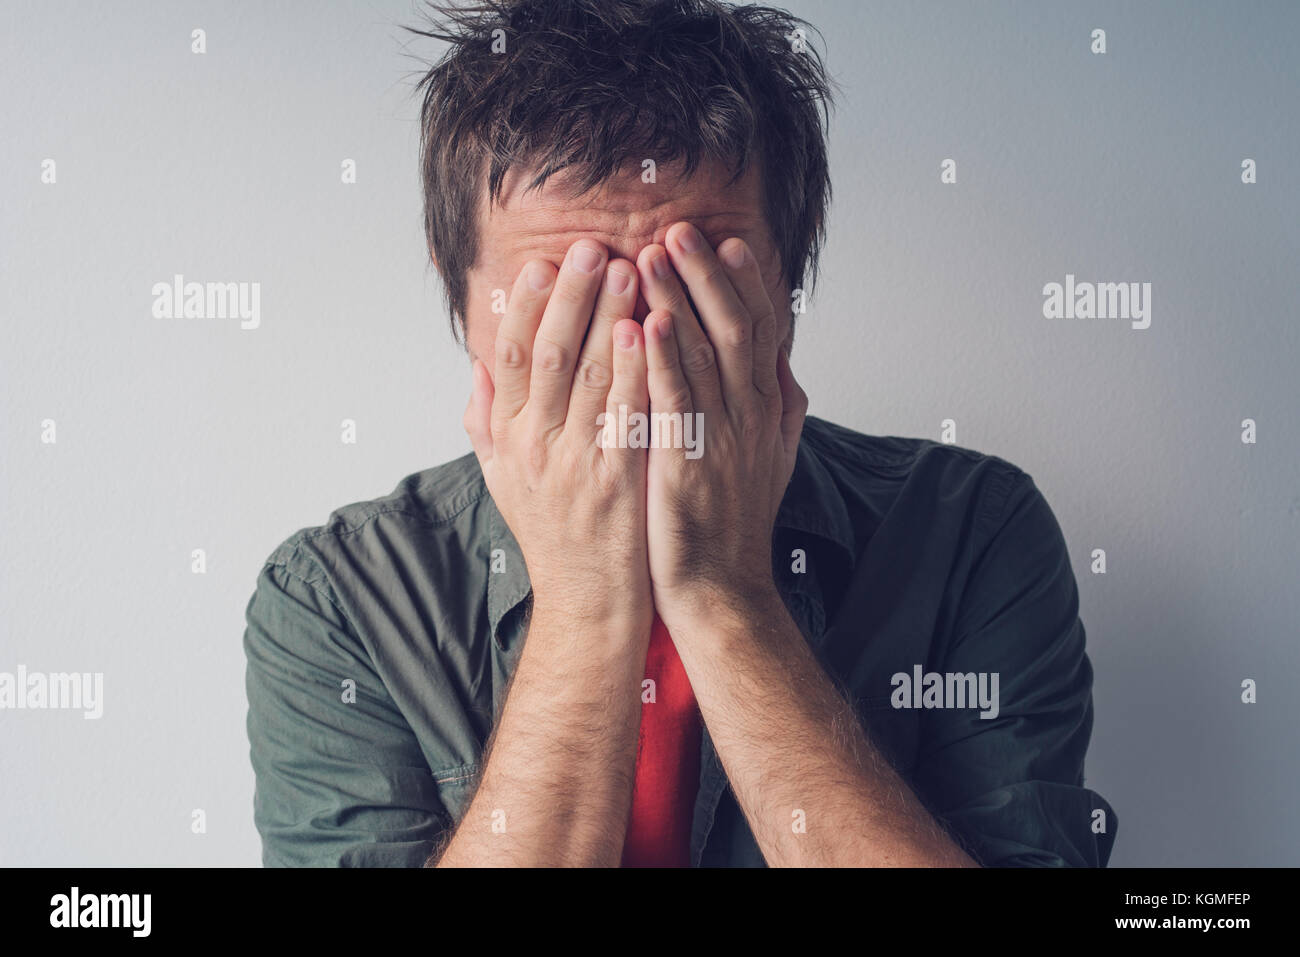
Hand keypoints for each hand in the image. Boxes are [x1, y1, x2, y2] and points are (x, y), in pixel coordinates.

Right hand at [464, 239, 652, 632]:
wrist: (588, 602)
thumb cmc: (552, 537)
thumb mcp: (502, 480)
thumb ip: (486, 422)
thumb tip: (476, 367)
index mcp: (508, 437)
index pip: (508, 356)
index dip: (523, 305)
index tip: (540, 263)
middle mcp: (535, 445)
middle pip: (546, 353)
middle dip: (568, 296)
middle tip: (589, 247)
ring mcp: (576, 463)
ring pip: (587, 375)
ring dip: (606, 316)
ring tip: (627, 267)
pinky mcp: (618, 480)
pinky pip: (625, 413)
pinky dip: (632, 369)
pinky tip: (647, 329)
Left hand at [634, 222, 807, 630]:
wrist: (722, 589)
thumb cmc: (733, 524)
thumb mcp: (770, 460)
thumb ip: (778, 409)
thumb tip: (785, 368)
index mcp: (769, 411)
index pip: (763, 332)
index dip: (746, 285)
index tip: (727, 244)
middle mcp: (753, 417)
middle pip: (737, 327)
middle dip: (708, 275)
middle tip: (680, 229)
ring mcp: (725, 439)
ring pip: (707, 353)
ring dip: (681, 299)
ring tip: (656, 254)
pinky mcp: (689, 464)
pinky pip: (678, 401)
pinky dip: (664, 358)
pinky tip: (647, 321)